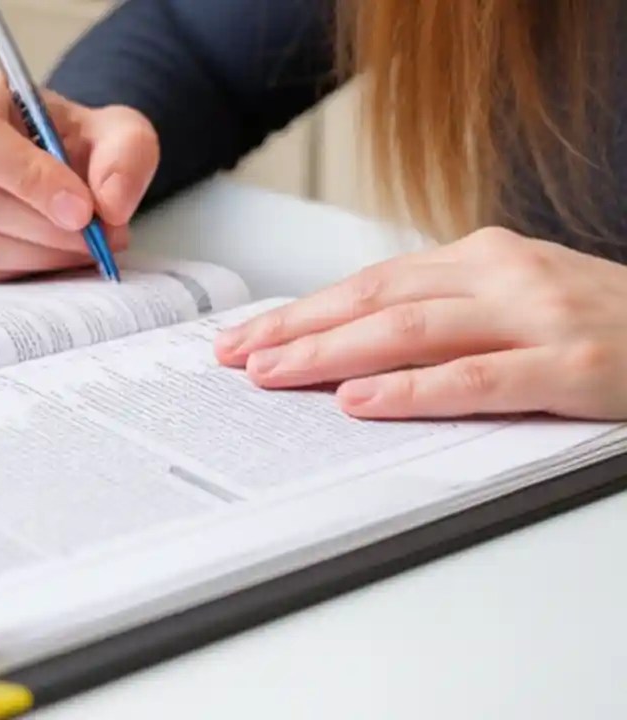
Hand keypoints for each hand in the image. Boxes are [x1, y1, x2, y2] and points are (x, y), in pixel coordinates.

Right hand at [0, 67, 159, 282]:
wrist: (58, 167)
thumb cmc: (76, 142)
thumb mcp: (119, 132)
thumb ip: (127, 155)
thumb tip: (109, 204)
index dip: (26, 177)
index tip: (81, 208)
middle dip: (45, 227)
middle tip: (96, 236)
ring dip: (39, 255)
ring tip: (84, 246)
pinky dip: (23, 271)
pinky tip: (53, 255)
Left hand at [213, 227, 626, 419]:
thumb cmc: (593, 322)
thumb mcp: (510, 298)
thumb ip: (440, 310)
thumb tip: (345, 342)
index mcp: (478, 258)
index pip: (367, 283)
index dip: (300, 311)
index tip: (245, 336)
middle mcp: (499, 275)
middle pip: (374, 300)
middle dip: (297, 331)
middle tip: (236, 358)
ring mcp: (536, 318)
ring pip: (411, 331)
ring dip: (332, 355)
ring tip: (275, 374)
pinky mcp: (571, 365)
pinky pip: (475, 379)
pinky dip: (411, 391)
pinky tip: (362, 402)